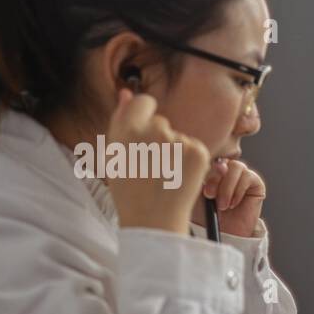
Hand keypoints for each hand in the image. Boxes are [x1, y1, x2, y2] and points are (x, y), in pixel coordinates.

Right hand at [108, 88, 209, 232]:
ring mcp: (178, 141)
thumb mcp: (115, 155)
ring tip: (164, 176)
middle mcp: (153, 130)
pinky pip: (193, 147)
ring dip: (174, 151)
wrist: (154, 221)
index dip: (144, 118)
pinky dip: (189, 160)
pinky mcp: (198, 151)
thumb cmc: (130, 191)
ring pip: (177, 136)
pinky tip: (179, 177)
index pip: (144, 102)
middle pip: (161, 122)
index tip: (145, 135)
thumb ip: (120, 120)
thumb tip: (127, 91)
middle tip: (151, 167)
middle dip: (158, 138)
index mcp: (127, 129)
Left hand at [194, 158, 265, 237]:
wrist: (224, 233)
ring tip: (223, 205)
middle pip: (222, 161)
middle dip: (215, 180)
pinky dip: (238, 191)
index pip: (209, 157)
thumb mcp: (196, 193)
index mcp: (211, 169)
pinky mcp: (255, 182)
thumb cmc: (207, 215)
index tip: (201, 187)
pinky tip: (234, 204)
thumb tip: (211, 162)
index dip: (205, 168)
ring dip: (227, 187)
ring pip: (235, 166)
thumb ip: (201, 175)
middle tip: (210, 196)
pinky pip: (247, 176)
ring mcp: (242, 175)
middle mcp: (227, 169)